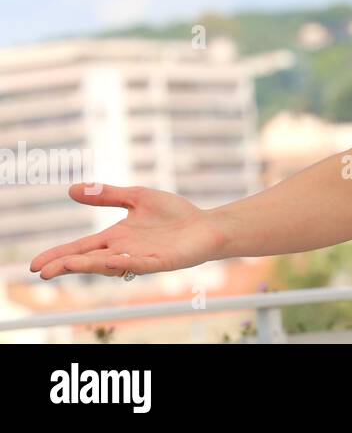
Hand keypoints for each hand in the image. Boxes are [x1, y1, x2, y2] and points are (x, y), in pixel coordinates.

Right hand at [29, 183, 227, 279]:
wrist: (206, 225)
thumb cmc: (174, 214)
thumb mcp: (137, 198)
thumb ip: (107, 195)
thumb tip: (71, 189)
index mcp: (117, 237)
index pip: (82, 247)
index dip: (60, 255)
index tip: (36, 265)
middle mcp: (124, 250)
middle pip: (90, 259)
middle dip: (66, 264)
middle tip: (43, 271)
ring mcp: (142, 257)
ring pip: (111, 264)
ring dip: (90, 265)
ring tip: (68, 265)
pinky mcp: (161, 261)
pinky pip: (141, 264)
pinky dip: (127, 263)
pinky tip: (114, 260)